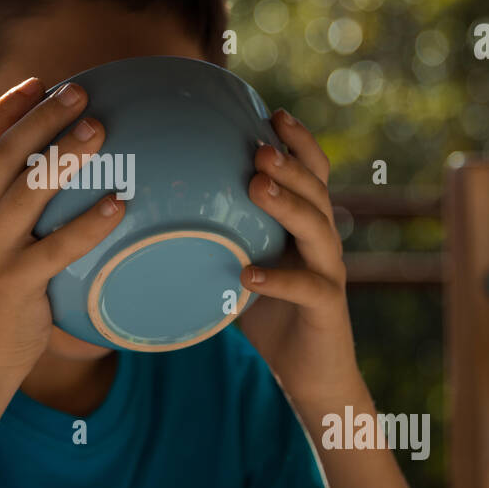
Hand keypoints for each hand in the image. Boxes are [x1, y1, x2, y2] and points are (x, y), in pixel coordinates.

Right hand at [0, 77, 125, 385]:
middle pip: (1, 158)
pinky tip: (118, 202)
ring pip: (26, 194)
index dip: (6, 109)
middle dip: (41, 120)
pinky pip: (56, 249)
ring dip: (65, 157)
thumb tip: (34, 139)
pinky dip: (88, 223)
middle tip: (80, 94)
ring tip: (100, 130)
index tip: (39, 83)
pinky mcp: (13, 287)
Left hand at [236, 108, 359, 402]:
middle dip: (290, 165)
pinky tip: (249, 272)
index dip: (300, 143)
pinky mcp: (326, 309)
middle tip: (259, 145)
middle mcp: (325, 242)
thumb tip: (159, 210)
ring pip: (318, 230)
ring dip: (288, 205)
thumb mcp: (243, 265)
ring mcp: (329, 273)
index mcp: (308, 227)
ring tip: (258, 186)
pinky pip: (305, 288)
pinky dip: (278, 279)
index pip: (312, 174)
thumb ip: (221, 237)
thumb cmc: (270, 315)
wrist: (311, 374)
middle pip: (316, 192)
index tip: (274, 113)